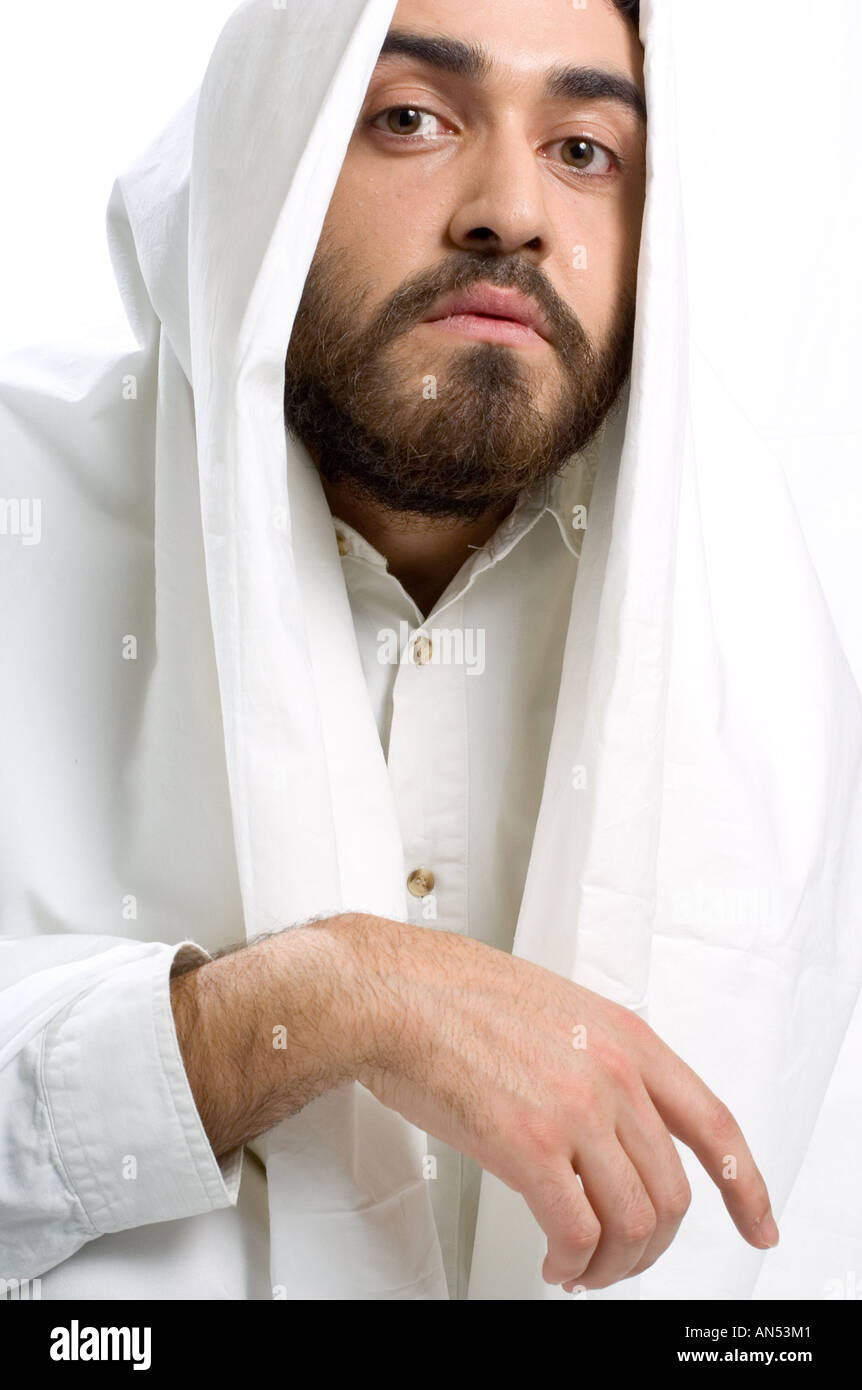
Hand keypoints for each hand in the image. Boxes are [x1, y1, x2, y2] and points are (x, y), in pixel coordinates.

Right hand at [349, 916, 776, 1290]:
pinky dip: (574, 1263)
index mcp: (627, 1038)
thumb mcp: (559, 1010)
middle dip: (651, 1245)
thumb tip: (613, 1120)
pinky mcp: (531, 1145)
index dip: (745, 1186)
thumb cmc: (455, 997)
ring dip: (612, 1264)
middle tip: (621, 1259)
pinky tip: (556, 1260)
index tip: (756, 1222)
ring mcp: (577, 1110)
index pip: (715, 1125)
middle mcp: (615, 1074)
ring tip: (582, 1267)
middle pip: (673, 1192)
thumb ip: (600, 1060)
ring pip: (634, 1223)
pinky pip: (579, 1234)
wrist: (393, 997)